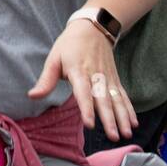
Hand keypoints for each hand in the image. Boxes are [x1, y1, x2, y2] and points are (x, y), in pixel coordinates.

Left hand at [29, 19, 135, 141]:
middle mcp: (96, 76)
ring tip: (126, 134)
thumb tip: (32, 96)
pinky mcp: (115, 79)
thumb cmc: (69, 45)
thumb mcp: (53, 58)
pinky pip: (123, 96)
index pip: (83, 92)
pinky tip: (133, 123)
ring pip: (117, 100)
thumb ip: (46, 80)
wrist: (93, 28)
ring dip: (122, 118)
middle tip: (113, 137)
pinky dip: (129, 109)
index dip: (87, 108)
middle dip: (109, 119)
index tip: (90, 124)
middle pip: (103, 100)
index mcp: (79, 71)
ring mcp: (108, 78)